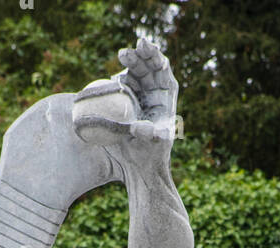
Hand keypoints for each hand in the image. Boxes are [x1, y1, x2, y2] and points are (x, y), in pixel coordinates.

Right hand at [113, 37, 178, 165]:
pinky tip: (113, 80)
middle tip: (125, 52)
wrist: (140, 167)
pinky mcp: (126, 102)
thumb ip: (147, 135)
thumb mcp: (152, 145)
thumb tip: (140, 129)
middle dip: (138, 55)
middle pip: (147, 66)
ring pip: (134, 72)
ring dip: (128, 61)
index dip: (154, 56)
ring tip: (122, 55)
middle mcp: (154, 92)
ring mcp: (139, 95)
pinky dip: (118, 79)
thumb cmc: (151, 156)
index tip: (144, 49)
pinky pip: (122, 85)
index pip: (162, 69)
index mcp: (166, 96)